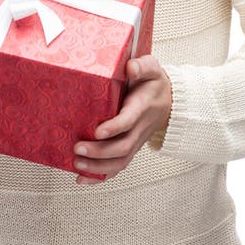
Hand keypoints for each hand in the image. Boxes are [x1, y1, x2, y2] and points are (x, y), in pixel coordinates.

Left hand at [73, 55, 171, 184]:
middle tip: (77, 148)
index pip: (129, 121)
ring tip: (76, 164)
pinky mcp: (129, 149)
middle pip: (122, 147)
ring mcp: (135, 142)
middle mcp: (139, 128)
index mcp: (141, 107)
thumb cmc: (153, 82)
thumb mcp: (152, 68)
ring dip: (98, 168)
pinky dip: (100, 176)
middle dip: (100, 152)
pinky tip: (82, 178)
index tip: (97, 131)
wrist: (168, 101)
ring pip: (120, 161)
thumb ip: (142, 66)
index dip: (114, 127)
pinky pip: (117, 167)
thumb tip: (130, 68)